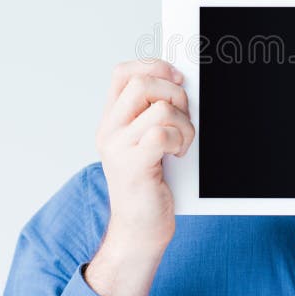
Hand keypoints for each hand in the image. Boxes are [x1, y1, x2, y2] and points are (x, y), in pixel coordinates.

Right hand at [85, 59, 194, 295]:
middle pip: (142, 82)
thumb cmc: (151, 183)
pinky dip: (180, 140)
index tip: (177, 79)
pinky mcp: (133, 165)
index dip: (154, 66)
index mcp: (113, 119)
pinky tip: (178, 154)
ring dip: (184, 123)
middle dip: (175, 93)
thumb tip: (182, 83)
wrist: (140, 229)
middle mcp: (110, 130)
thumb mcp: (149, 140)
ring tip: (182, 143)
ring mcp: (118, 147)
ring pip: (160, 108)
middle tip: (183, 116)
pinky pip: (162, 133)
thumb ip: (155, 113)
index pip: (123, 72)